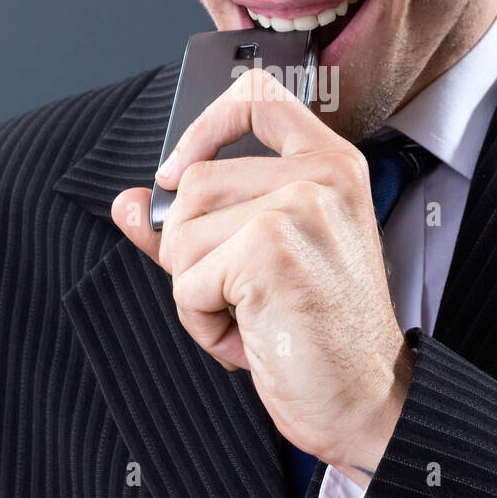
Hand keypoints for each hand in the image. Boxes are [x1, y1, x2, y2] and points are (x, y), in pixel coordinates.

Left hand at [111, 67, 413, 486]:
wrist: (366, 400)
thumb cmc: (321, 334)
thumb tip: (130, 202)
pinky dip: (203, 323)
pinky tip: (250, 335)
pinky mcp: (268, 252)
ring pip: (182, 236)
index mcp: (330, 165)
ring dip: (197, 292)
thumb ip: (197, 223)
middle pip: (194, 184)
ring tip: (251, 315)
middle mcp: (321, 176)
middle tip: (244, 293)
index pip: (257, 97)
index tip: (177, 168)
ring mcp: (297, 208)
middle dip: (193, 252)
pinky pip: (186, 283)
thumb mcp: (260, 261)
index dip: (204, 125)